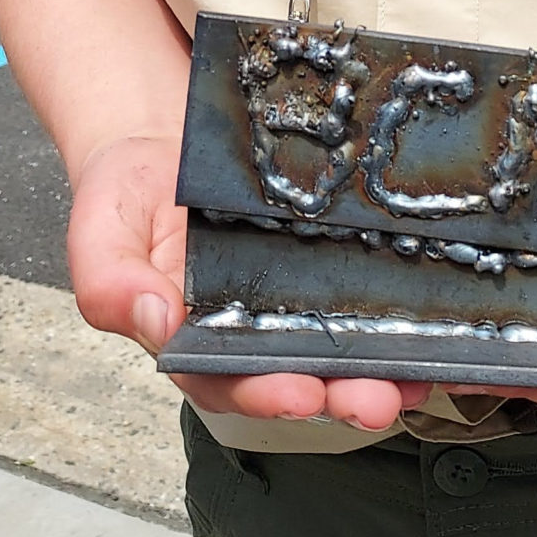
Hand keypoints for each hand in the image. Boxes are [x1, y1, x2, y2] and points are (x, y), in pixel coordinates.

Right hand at [64, 134, 417, 433]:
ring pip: (342, 346)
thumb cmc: (126, 194)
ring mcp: (293, 298)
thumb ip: (110, 284)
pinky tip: (436, 326)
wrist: (160, 138)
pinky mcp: (329, 261)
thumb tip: (153, 320)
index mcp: (193, 338)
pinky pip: (368, 294)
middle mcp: (250, 329)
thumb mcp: (100, 232)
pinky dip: (403, 315)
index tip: (299, 394)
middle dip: (341, 394)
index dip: (266, 394)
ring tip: (416, 378)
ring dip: (381, 369)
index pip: (230, 382)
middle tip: (376, 398)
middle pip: (299, 377)